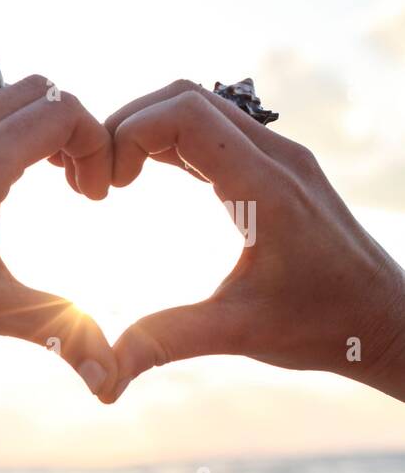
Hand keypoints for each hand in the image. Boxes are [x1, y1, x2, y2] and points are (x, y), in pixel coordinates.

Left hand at [0, 75, 117, 394]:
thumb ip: (60, 329)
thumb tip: (110, 381)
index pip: (62, 110)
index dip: (97, 143)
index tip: (93, 197)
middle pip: (38, 90)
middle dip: (74, 130)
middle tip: (78, 186)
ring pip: (1, 99)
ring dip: (36, 129)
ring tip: (49, 183)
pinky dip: (1, 134)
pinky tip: (2, 191)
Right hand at [97, 80, 404, 403]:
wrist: (385, 321)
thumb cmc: (324, 326)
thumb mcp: (239, 333)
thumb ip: (167, 340)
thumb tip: (103, 375)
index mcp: (266, 186)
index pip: (184, 115)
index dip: (129, 135)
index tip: (105, 188)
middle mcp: (275, 157)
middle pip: (184, 97)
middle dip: (127, 126)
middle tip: (97, 181)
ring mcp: (278, 157)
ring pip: (198, 106)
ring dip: (146, 130)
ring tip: (113, 179)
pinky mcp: (274, 168)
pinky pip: (212, 130)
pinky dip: (168, 141)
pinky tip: (143, 179)